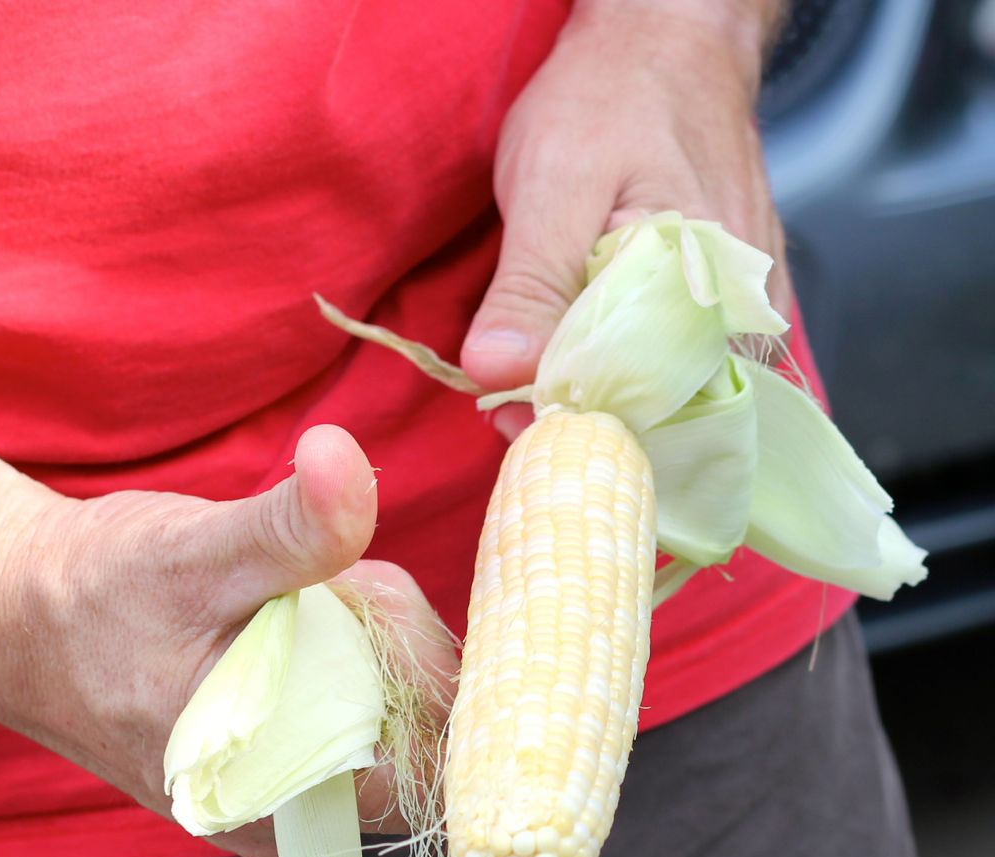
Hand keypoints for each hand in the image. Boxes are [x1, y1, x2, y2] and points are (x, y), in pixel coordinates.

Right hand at [0, 425, 456, 856]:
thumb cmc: (92, 594)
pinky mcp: (258, 758)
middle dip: (391, 648)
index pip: (420, 771)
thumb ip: (291, 527)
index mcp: (273, 803)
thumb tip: (349, 463)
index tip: (381, 601)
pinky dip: (337, 654)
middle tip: (336, 584)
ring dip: (364, 646)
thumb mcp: (197, 553)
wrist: (9, 609)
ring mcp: (268, 793)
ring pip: (376, 725)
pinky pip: (337, 714)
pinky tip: (290, 614)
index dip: (424, 679)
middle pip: (408, 744)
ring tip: (300, 595)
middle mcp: (278, 820)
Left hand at [462, 0, 790, 435]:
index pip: (634, 402)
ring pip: (671, 398)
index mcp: (700, 288)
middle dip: (584, 418)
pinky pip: (685, 372)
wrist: (668, 48)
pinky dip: (633, 379)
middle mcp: (740, 314)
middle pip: (659, 412)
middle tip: (514, 406)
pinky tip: (589, 363)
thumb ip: (529, 287)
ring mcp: (745, 316)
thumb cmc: (611, 102)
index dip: (565, 420)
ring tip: (544, 383)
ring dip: (606, 403)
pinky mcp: (736, 312)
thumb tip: (498, 374)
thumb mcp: (551, 185)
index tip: (505, 421)